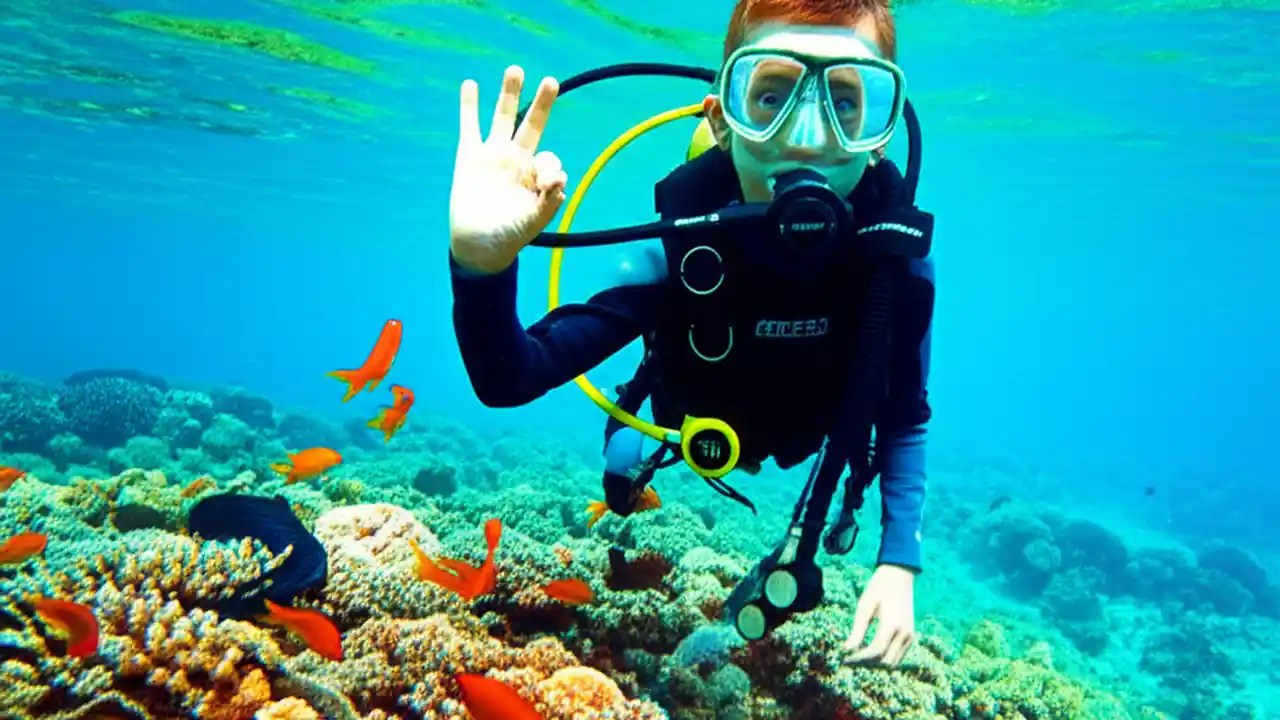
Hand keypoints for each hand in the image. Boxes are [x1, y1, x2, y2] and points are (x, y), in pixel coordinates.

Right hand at [449, 65, 567, 274]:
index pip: (550, 158)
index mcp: (535, 175)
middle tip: (551, 81)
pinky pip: (469, 126)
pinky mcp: (469, 156)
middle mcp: (517, 159)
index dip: (551, 168)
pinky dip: (469, 106)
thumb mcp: (534, 221)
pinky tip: (471, 85)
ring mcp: (493, 155)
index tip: (546, 185)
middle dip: (542, 103)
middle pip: (532, 124)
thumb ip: (549, 201)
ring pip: (503, 118)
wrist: (478, 246)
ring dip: (509, 95)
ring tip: (515, 70)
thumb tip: (560, 178)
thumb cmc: (509, 235)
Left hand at [842, 564, 915, 666]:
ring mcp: (910, 636)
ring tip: (860, 654)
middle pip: (885, 661)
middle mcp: (904, 634)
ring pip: (893, 662)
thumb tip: (846, 650)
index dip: (859, 658)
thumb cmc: (878, 588)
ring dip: (877, 662)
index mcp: (892, 625)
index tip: (845, 659)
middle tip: (851, 657)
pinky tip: (871, 650)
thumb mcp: (865, 606)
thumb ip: (857, 630)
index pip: (875, 651)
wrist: (899, 575)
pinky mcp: (911, 636)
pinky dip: (886, 657)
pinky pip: (898, 656)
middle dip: (867, 662)